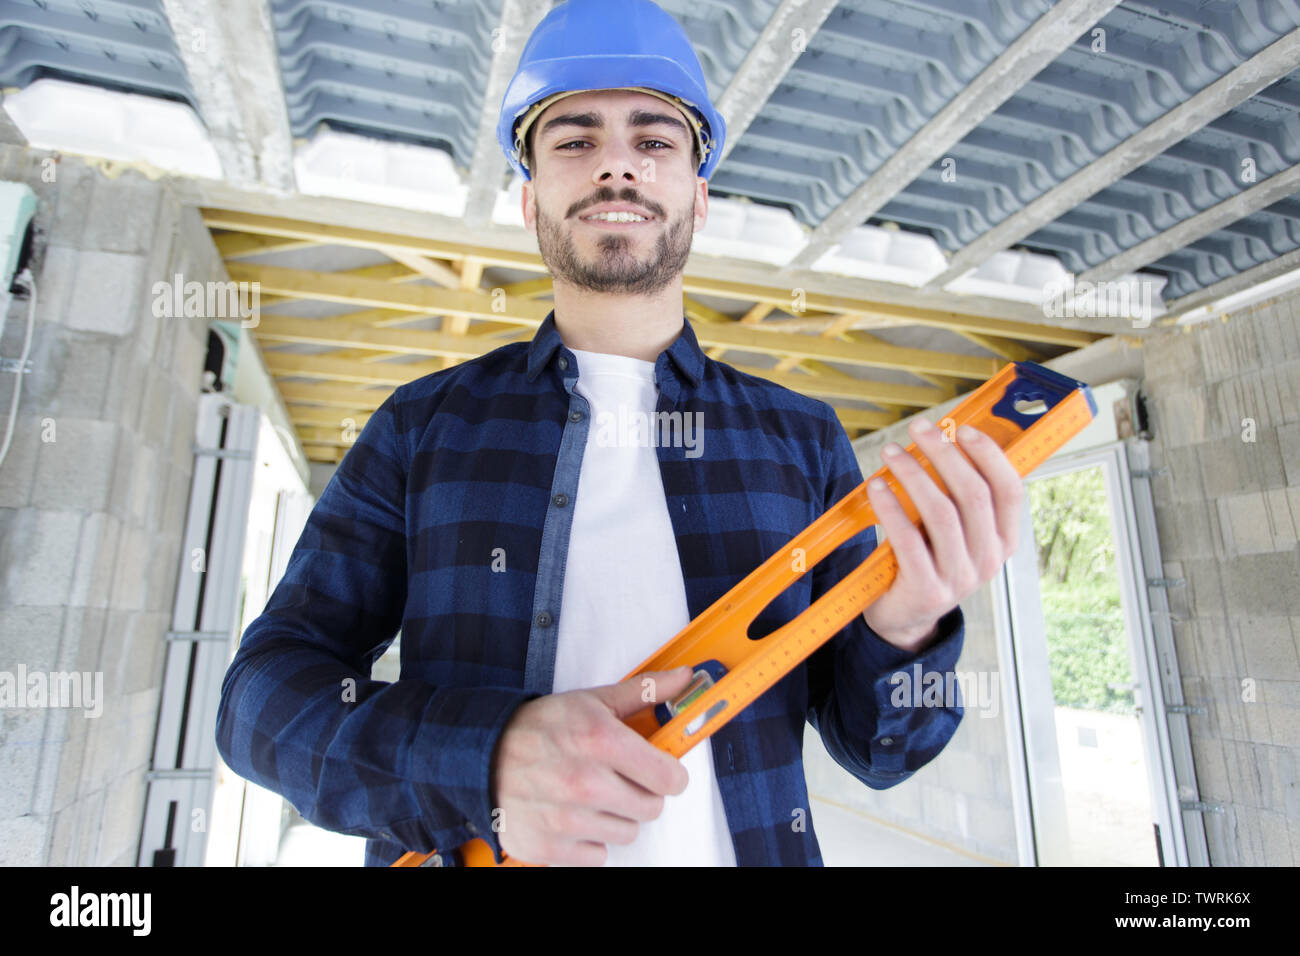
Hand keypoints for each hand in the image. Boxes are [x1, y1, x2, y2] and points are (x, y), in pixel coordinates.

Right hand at [489, 666, 693, 865]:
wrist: (479, 753)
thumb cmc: (538, 727)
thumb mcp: (591, 700)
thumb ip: (644, 692)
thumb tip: (685, 678)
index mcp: (601, 741)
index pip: (670, 779)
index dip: (667, 772)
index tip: (657, 768)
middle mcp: (585, 783)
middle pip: (651, 808)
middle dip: (640, 792)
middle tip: (617, 778)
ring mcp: (566, 819)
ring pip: (626, 833)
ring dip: (615, 816)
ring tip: (590, 794)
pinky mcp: (548, 847)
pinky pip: (597, 856)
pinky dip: (588, 840)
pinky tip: (572, 814)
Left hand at [862, 416, 1023, 652]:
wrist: (905, 617)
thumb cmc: (926, 559)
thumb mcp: (952, 531)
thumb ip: (954, 496)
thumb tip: (940, 441)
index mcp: (1002, 541)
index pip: (1010, 491)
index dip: (989, 456)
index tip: (962, 428)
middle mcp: (988, 560)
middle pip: (973, 495)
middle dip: (945, 454)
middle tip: (919, 429)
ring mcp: (959, 578)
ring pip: (942, 514)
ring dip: (914, 475)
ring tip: (891, 453)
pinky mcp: (927, 590)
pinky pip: (909, 541)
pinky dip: (891, 508)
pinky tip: (877, 487)